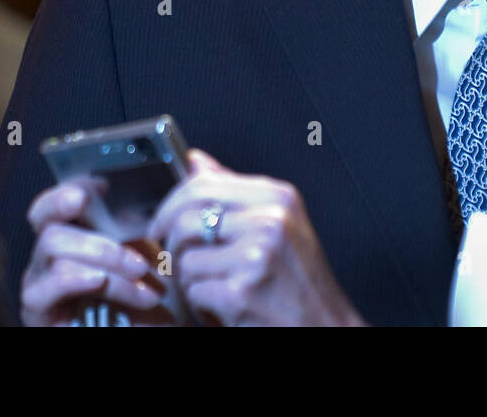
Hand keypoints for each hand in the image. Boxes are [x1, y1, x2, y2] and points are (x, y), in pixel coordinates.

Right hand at [21, 181, 168, 326]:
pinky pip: (52, 281)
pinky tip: (105, 282)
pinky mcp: (38, 307)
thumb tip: (195, 161)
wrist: (148, 331)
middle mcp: (52, 250)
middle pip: (45, 216)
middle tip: (119, 225)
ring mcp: (41, 278)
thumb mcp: (163, 247)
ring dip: (104, 256)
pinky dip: (83, 278)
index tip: (100, 183)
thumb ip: (174, 205)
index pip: (57, 197)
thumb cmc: (151, 292)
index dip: (70, 184)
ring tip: (142, 274)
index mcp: (76, 230)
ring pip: (54, 245)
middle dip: (78, 211)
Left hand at [149, 151, 365, 325]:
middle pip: (185, 217)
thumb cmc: (300, 280)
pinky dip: (199, 302)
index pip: (203, 183)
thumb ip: (235, 191)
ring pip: (185, 258)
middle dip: (170, 241)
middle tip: (173, 257)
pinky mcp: (241, 292)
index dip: (171, 203)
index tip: (161, 221)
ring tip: (214, 284)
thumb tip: (195, 161)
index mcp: (278, 197)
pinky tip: (222, 304)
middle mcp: (270, 221)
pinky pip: (193, 289)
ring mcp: (255, 256)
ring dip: (190, 278)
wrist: (325, 325)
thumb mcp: (279, 223)